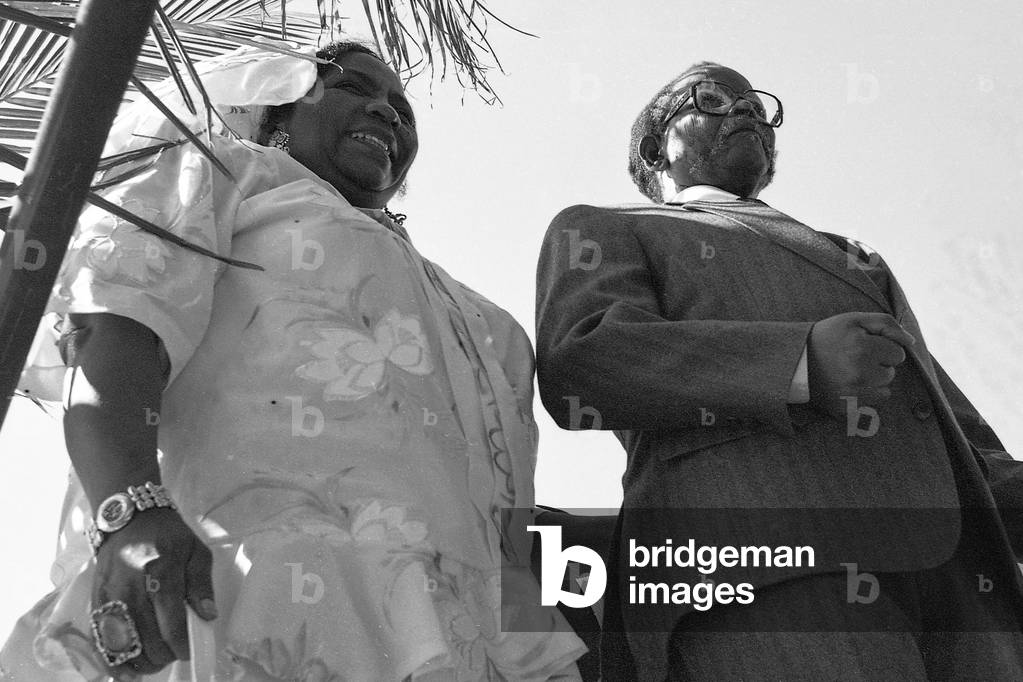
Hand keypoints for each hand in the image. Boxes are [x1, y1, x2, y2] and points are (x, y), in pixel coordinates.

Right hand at [91, 507, 216, 677]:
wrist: (129, 519)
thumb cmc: (168, 535)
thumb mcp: (196, 552)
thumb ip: (202, 585)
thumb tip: (208, 616)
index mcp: (161, 573)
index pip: (172, 623)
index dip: (183, 645)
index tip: (190, 650)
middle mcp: (132, 588)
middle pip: (148, 640)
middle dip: (165, 654)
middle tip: (175, 651)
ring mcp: (110, 597)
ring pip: (125, 646)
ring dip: (142, 661)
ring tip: (156, 659)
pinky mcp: (96, 602)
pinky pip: (102, 641)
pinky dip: (113, 662)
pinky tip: (127, 671)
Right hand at [807, 312, 915, 417]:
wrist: (794, 362)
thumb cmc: (827, 337)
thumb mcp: (853, 320)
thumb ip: (886, 324)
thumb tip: (911, 342)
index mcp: (862, 348)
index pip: (898, 354)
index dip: (882, 348)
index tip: (863, 346)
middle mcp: (860, 373)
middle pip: (891, 373)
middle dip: (878, 365)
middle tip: (853, 359)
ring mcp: (853, 394)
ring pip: (885, 390)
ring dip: (873, 382)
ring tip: (850, 373)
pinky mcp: (847, 409)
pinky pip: (872, 405)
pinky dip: (864, 396)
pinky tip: (847, 386)